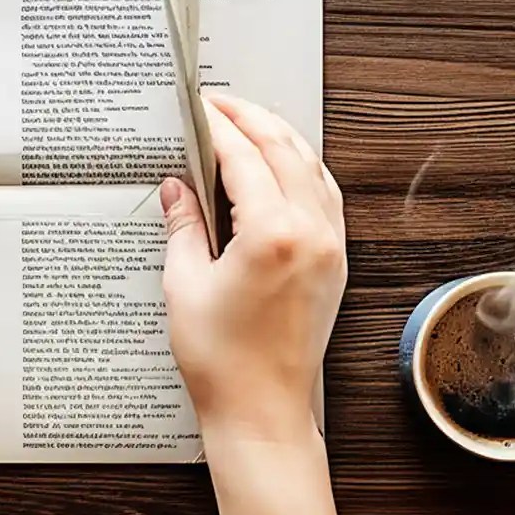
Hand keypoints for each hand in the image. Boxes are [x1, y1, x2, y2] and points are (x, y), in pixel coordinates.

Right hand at [161, 94, 345, 443]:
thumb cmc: (222, 361)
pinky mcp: (336, 264)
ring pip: (312, 167)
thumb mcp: (185, 283)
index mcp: (273, 233)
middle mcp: (312, 233)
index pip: (243, 157)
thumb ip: (184, 225)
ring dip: (281, 139)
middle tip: (220, 105)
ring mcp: (331, 247)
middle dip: (251, 119)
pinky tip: (283, 167)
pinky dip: (303, 170)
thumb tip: (178, 188)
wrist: (261, 410)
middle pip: (284, 150)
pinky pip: (325, 196)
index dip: (218, 127)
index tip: (199, 110)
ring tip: (249, 125)